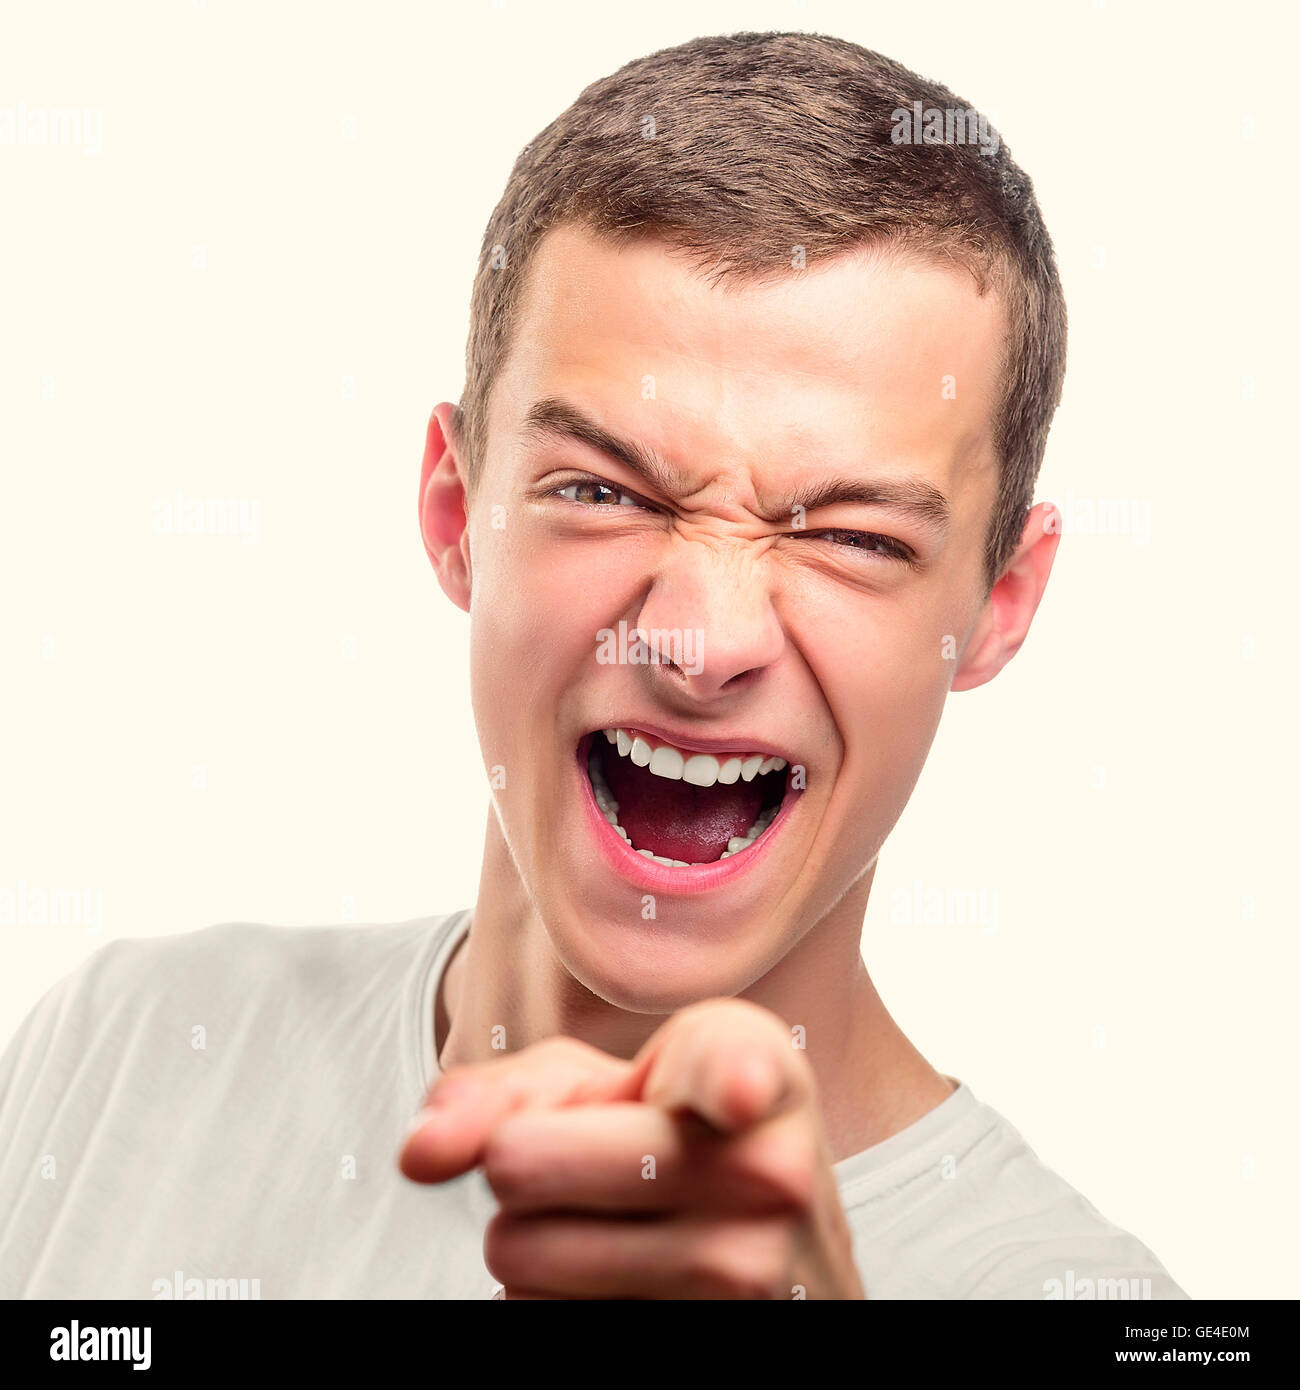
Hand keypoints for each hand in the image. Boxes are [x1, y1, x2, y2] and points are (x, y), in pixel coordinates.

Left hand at [399, 998, 865, 1298]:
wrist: (766, 1252)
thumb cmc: (665, 1141)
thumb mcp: (599, 1084)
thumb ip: (500, 1093)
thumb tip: (420, 1151)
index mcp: (752, 1070)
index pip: (735, 1070)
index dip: (731, 1080)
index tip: (734, 1092)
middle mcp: (769, 1174)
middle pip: (523, 1162)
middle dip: (518, 1164)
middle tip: (588, 1165)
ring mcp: (749, 1279)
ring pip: (520, 1255)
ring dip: (532, 1244)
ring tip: (610, 1224)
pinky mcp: (704, 1344)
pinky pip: (543, 1321)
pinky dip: (550, 1303)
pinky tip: (615, 1282)